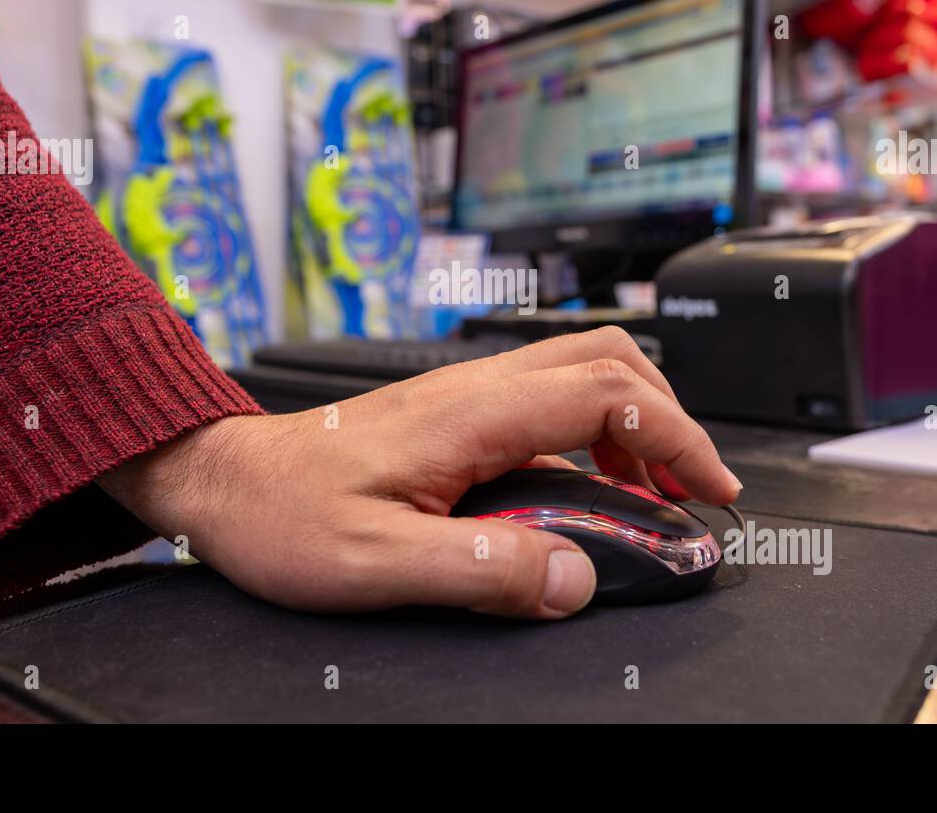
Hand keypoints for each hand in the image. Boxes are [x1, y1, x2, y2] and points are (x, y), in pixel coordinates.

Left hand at [100, 327, 741, 619]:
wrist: (225, 480)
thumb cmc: (282, 514)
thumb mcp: (375, 562)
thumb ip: (479, 569)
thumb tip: (573, 578)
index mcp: (470, 413)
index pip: (608, 392)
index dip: (677, 435)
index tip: (710, 490)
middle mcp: (475, 389)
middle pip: (608, 358)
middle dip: (671, 417)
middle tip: (694, 488)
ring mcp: (465, 396)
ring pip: (581, 370)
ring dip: (636, 420)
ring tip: (651, 491)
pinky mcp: (454, 414)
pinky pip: (548, 400)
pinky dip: (595, 432)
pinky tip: (588, 485)